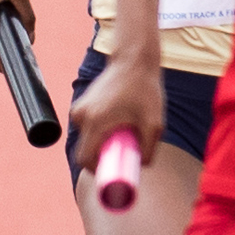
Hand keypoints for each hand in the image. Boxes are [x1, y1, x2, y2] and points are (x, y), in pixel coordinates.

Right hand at [69, 50, 164, 172]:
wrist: (133, 61)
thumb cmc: (145, 90)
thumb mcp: (155, 123)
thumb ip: (149, 149)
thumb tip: (143, 166)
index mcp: (96, 122)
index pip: (85, 159)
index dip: (97, 171)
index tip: (112, 173)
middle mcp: (81, 116)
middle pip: (85, 149)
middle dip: (102, 156)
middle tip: (124, 152)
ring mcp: (79, 109)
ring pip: (87, 137)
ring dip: (102, 141)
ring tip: (125, 130)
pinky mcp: (81, 104)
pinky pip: (87, 126)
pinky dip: (100, 130)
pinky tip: (119, 120)